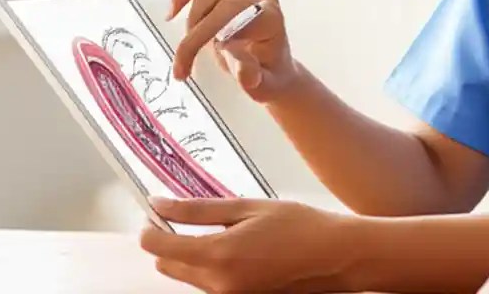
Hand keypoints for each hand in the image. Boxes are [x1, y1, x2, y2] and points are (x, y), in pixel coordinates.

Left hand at [140, 197, 355, 293]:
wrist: (338, 257)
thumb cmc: (301, 227)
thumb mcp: (248, 207)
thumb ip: (198, 209)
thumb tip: (160, 204)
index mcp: (219, 256)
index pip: (158, 247)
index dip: (150, 227)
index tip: (155, 213)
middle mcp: (219, 285)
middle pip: (168, 266)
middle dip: (167, 241)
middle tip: (184, 218)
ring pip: (189, 277)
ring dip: (191, 255)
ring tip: (220, 230)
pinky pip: (212, 285)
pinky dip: (212, 267)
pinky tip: (237, 248)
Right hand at [168, 0, 298, 100]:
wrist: (274, 69)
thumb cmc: (268, 78)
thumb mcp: (263, 87)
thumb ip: (250, 75)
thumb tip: (233, 54)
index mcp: (271, 18)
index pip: (231, 17)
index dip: (201, 38)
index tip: (184, 69)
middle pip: (216, 1)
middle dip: (193, 34)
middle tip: (181, 66)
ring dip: (189, 20)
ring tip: (188, 47)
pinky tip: (172, 11)